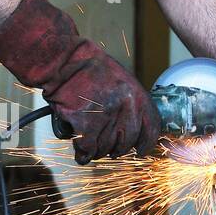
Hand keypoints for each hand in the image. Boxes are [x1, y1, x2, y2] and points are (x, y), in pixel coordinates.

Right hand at [0, 0, 160, 163]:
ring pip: (106, 148)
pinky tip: (80, 148)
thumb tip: (131, 125)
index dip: (146, 143)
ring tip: (90, 141)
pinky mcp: (86, 125)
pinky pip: (87, 149)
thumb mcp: (119, 79)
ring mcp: (106, 117)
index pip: (151, 128)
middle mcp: (125, 108)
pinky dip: (83, 153)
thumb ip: (128, 103)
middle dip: (118, 149)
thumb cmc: (87, 67)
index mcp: (136, 95)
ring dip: (98, 150)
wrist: (64, 61)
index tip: (140, 150)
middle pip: (127, 142)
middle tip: (110, 148)